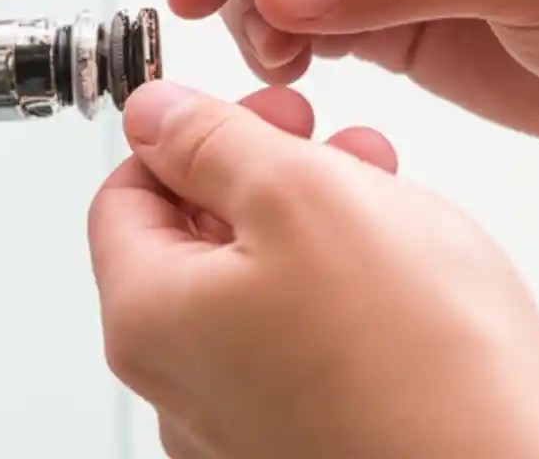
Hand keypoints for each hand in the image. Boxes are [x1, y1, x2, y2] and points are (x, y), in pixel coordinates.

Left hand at [89, 80, 538, 457]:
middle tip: (322, 139)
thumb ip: (209, 141)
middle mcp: (181, 385)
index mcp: (149, 320)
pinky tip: (392, 265)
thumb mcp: (298, 195)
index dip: (183, 138)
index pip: (122, 197)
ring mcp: (241, 421)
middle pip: (191, 241)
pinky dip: (333, 286)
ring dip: (306, 219)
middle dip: (258, 170)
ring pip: (251, 286)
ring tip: (378, 188)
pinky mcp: (305, 439)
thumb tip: (154, 115)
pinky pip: (295, 341)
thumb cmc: (416, 362)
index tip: (248, 113)